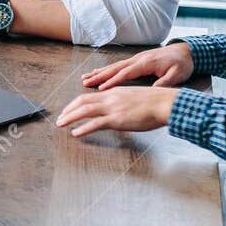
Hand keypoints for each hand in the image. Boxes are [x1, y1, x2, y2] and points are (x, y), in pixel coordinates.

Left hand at [55, 86, 179, 138]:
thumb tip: (118, 110)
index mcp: (114, 92)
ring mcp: (113, 108)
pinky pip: (95, 124)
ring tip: (61, 124)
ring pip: (84, 111)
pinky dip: (83, 128)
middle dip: (68, 110)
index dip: (75, 103)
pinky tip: (76, 133)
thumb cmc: (155, 103)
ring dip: (70, 117)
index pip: (88, 96)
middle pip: (82, 101)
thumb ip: (123, 102)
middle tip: (60, 118)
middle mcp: (110, 98)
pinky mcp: (117, 119)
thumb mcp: (134, 98)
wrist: (165, 103)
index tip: (68, 110)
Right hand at [80, 42, 193, 89]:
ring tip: (86, 78)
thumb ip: (164, 82)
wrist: (187, 51)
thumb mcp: (177, 74)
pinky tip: (99, 73)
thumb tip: (152, 90)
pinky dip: (107, 70)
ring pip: (114, 66)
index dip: (112, 81)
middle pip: (115, 68)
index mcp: (146, 63)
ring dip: (100, 72)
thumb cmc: (182, 64)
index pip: (125, 73)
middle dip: (99, 75)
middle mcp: (138, 60)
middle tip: (85, 82)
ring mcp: (136, 59)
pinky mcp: (137, 61)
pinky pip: (119, 66)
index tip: (101, 89)